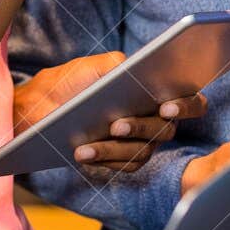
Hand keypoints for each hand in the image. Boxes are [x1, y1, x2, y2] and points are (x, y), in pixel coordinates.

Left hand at [13, 51, 207, 171]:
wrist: (39, 107)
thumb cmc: (70, 82)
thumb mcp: (92, 66)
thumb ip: (117, 64)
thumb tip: (135, 69)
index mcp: (154, 93)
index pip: (191, 101)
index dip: (187, 105)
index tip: (166, 106)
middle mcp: (154, 119)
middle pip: (165, 130)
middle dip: (140, 127)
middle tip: (116, 124)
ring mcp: (140, 142)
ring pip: (142, 151)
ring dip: (114, 147)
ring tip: (86, 145)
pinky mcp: (122, 159)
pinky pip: (123, 165)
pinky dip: (103, 158)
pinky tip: (82, 152)